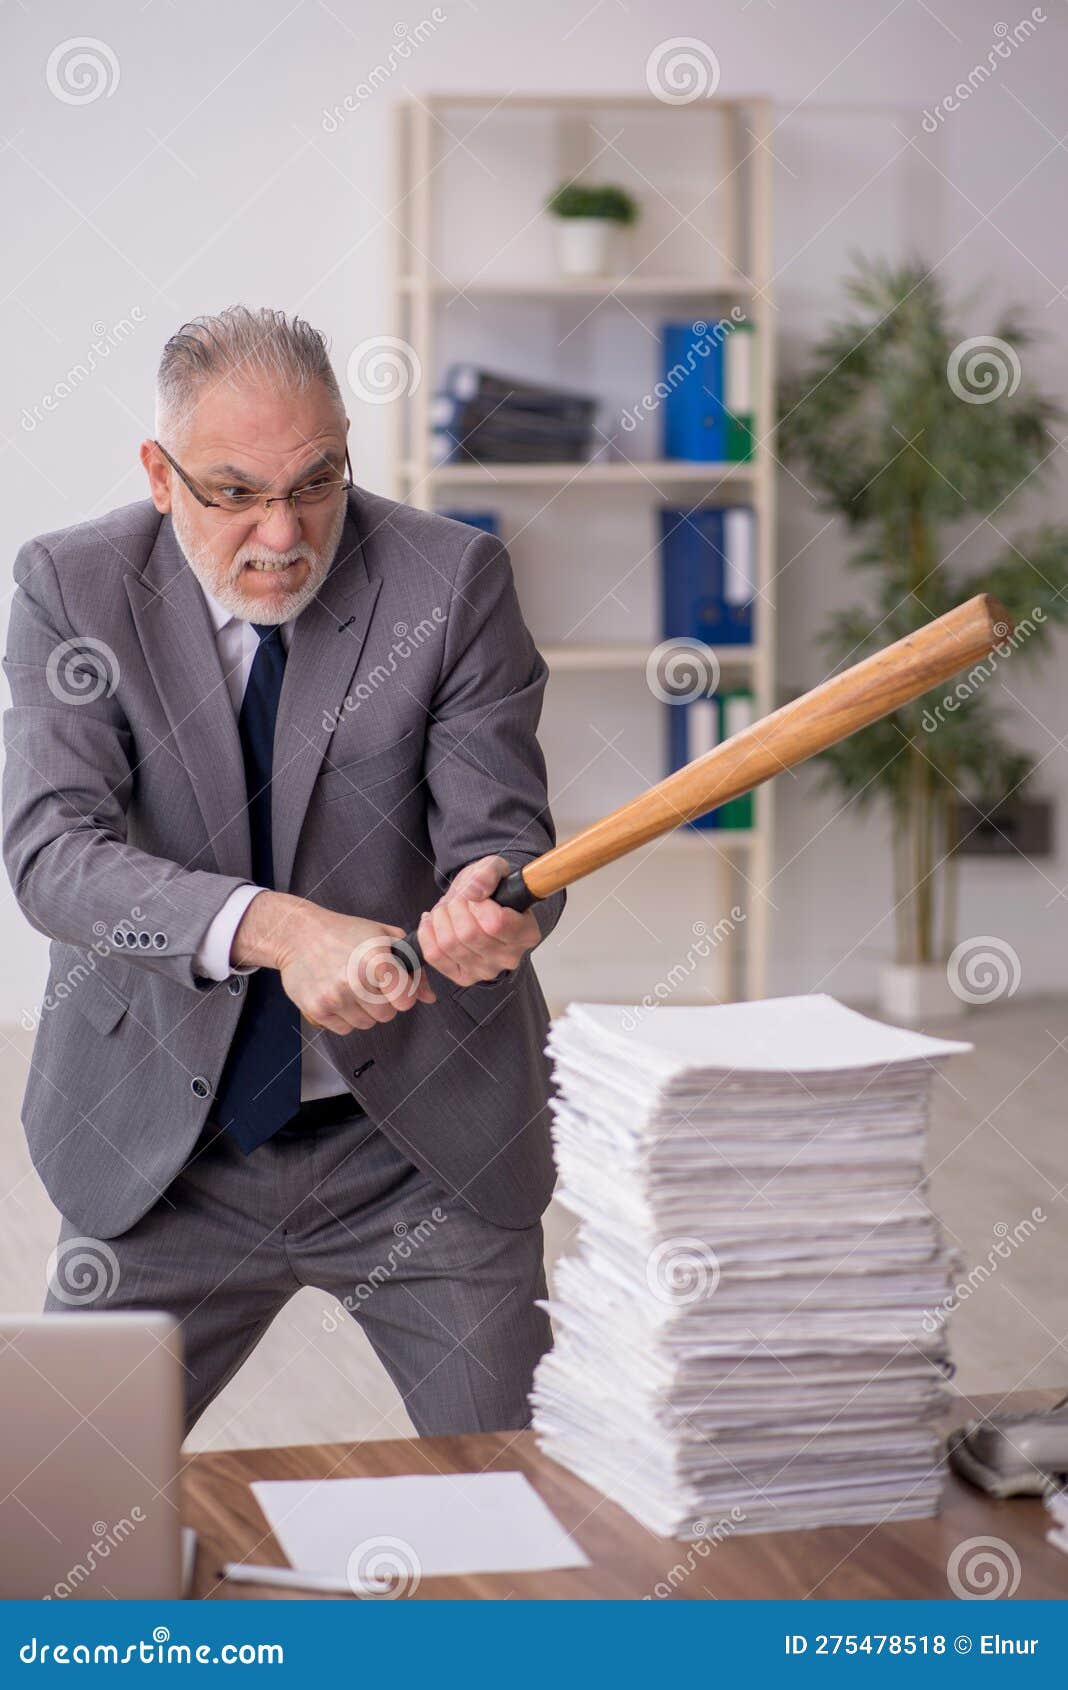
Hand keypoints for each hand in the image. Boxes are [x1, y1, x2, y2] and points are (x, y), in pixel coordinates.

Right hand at [233, 893, 435, 1034]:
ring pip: (366, 1024)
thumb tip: (429, 997)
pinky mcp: (317, 1009)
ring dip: (363, 1011)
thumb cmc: (344, 933)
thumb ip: (412, 966)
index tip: (395, 986)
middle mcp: (355, 981)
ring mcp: (334, 997)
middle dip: (382, 1002)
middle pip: (386, 1015)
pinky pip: (344, 1029)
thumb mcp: (384, 936)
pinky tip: (337, 995)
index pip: (405, 1002)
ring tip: (351, 987)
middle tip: (368, 983)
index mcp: (375, 960)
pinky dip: (343, 1017)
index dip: (403, 994)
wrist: (299, 934)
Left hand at [416, 855, 539, 987]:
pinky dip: (427, 934)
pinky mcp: (464, 977)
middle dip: (455, 908)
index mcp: (527, 933)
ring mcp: (486, 971)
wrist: (478, 907)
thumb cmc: (490, 891)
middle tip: (458, 899)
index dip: (479, 904)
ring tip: (446, 908)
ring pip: (449, 944)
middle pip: (469, 934)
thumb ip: (488, 873)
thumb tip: (474, 889)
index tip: (477, 895)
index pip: (496, 923)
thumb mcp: (493, 869)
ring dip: (440, 918)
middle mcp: (510, 958)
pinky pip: (435, 956)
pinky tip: (432, 921)